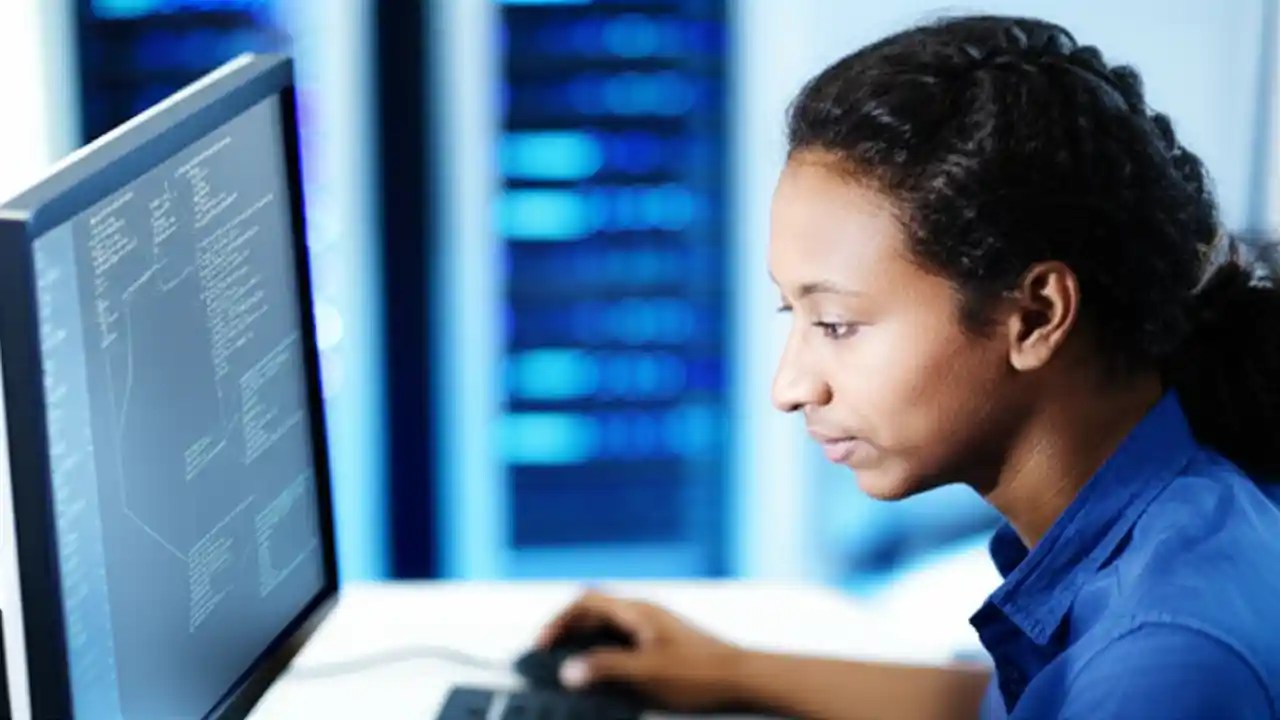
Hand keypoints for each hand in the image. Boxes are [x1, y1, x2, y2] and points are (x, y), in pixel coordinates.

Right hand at [534, 590, 746, 712]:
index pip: (587, 602)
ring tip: (574, 673)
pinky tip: (608, 682)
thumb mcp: (646, 674)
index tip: (542, 645)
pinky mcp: (666, 648)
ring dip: (588, 647)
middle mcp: (645, 615)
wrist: (745, 680)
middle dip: (569, 633)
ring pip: (611, 631)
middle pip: (597, 614)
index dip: (559, 620)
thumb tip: (568, 671)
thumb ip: (605, 669)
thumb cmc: (700, 674)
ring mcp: (657, 630)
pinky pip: (627, 645)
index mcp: (638, 612)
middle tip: (550, 659)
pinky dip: (608, 657)